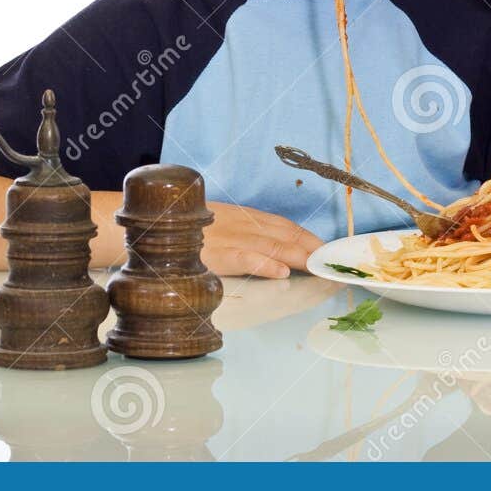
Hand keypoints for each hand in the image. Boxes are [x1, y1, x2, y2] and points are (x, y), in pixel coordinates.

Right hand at [201, 202, 322, 277]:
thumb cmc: (189, 231)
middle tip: (332, 262)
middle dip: (312, 248)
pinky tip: (282, 272)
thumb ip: (244, 234)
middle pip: (285, 236)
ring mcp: (230, 239)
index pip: (284, 226)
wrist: (158, 225)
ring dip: (299, 256)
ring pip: (272, 246)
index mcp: (245, 217)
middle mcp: (243, 225)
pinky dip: (264, 265)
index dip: (308, 238)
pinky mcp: (215, 255)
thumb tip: (272, 250)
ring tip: (318, 267)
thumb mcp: (218, 225)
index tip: (327, 250)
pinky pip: (244, 259)